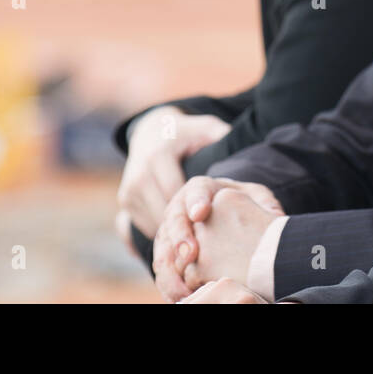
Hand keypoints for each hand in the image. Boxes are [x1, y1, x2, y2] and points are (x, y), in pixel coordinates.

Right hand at [117, 107, 231, 239]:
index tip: (216, 225)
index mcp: (158, 156)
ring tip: (199, 244)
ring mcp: (129, 189)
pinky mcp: (126, 201)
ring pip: (153, 224)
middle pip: (164, 212)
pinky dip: (163, 234)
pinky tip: (184, 236)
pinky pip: (145, 226)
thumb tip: (246, 147)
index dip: (196, 211)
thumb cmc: (190, 133)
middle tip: (210, 243)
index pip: (176, 191)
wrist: (153, 132)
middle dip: (186, 229)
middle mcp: (139, 173)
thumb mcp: (207, 128)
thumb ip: (223, 136)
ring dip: (174, 235)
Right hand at [154, 179, 282, 301]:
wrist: (228, 220)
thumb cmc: (244, 206)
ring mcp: (169, 233)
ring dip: (171, 270)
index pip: (197, 191)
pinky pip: (163, 272)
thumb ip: (263, 204)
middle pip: (174, 220)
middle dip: (180, 236)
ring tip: (186, 287)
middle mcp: (180, 208)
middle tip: (191, 253)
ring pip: (163, 250)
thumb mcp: (255, 199)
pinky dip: (169, 286)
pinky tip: (182, 298)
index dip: (197, 201)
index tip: (201, 213)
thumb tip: (274, 218)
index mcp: (202, 189)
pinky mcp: (166, 255)